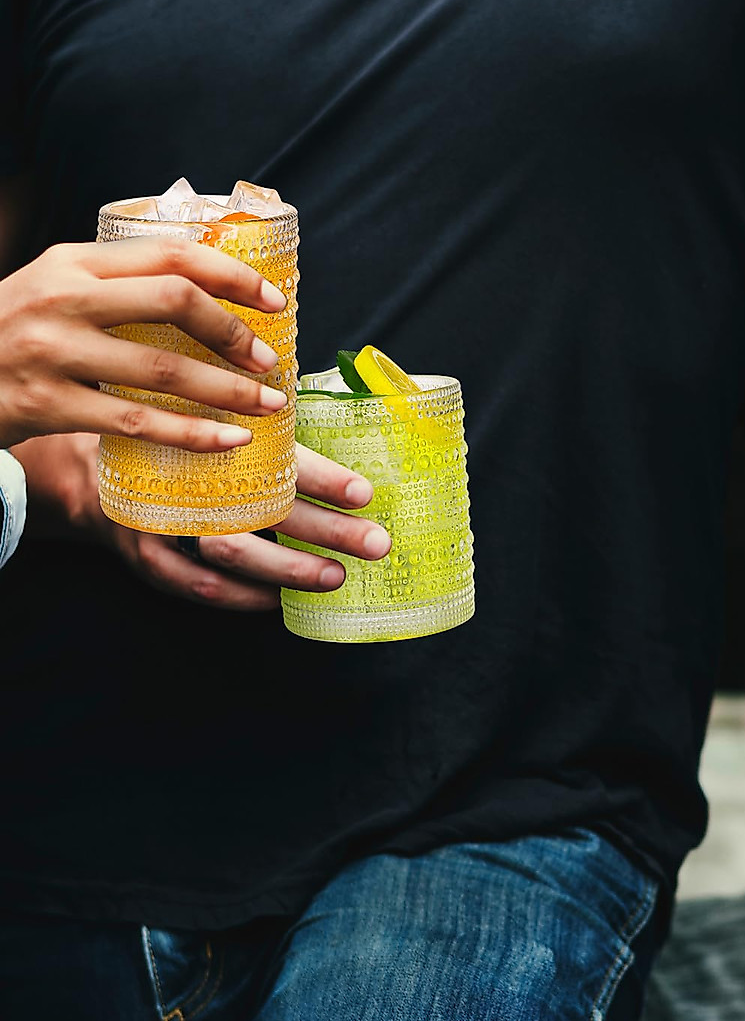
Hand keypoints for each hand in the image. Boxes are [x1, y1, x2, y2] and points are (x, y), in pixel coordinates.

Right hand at [0, 238, 289, 450]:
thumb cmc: (16, 332)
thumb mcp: (59, 288)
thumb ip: (120, 285)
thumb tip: (212, 291)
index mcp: (75, 262)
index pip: (170, 254)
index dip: (233, 276)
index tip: (276, 301)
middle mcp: (64, 297)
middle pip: (173, 299)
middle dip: (234, 332)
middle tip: (271, 361)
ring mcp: (54, 350)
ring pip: (162, 367)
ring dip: (228, 390)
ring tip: (269, 405)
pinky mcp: (48, 403)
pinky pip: (137, 421)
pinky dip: (192, 434)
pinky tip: (230, 442)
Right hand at [14, 434, 391, 610]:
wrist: (91, 464)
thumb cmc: (182, 439)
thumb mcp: (223, 419)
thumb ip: (274, 429)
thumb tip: (348, 432)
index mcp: (221, 435)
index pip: (282, 459)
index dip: (325, 478)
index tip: (364, 494)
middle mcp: (193, 476)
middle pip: (269, 508)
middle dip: (329, 529)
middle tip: (377, 543)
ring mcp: (166, 519)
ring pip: (234, 551)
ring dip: (289, 568)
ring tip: (336, 576)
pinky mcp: (146, 553)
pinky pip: (195, 584)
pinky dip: (238, 597)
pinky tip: (277, 602)